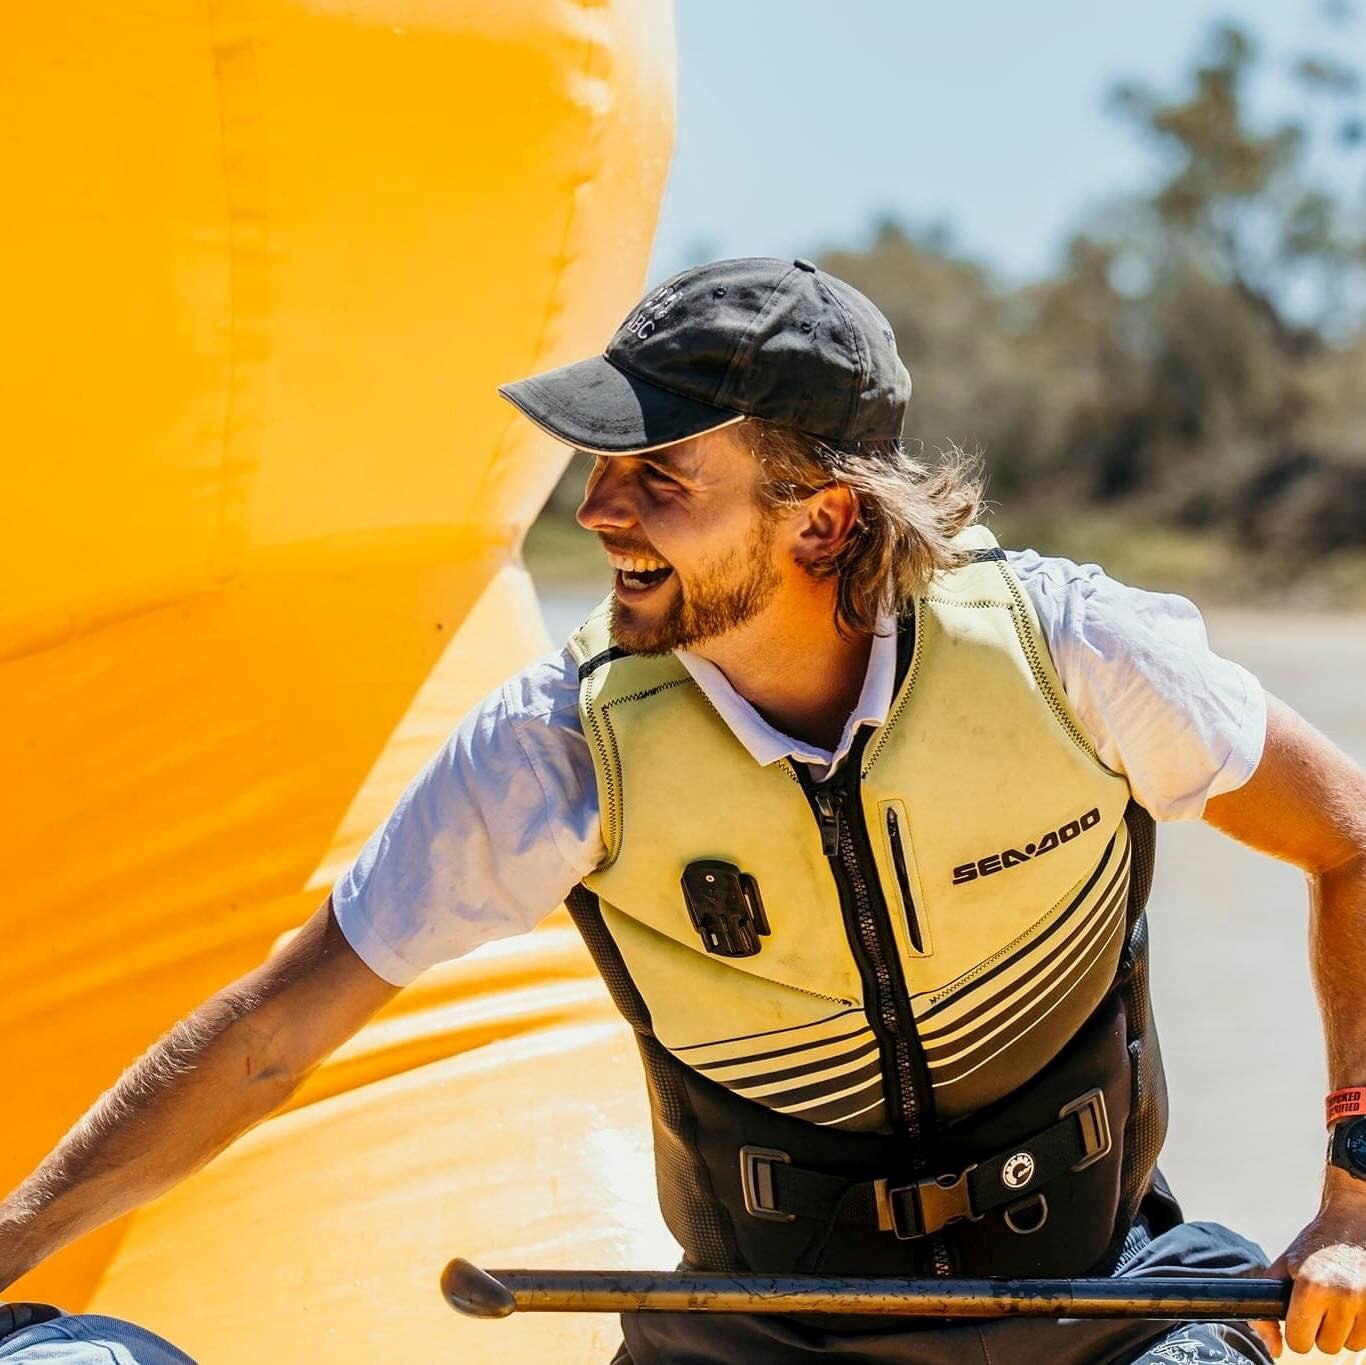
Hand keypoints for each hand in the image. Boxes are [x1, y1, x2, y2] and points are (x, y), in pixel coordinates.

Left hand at [1251, 1182, 1365, 1357]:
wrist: (1352, 1222)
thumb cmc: (1314, 1246)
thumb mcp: (1284, 1266)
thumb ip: (1269, 1305)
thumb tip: (1274, 1349)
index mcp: (1311, 1286)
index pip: (1299, 1342)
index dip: (1297, 1333)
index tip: (1299, 1318)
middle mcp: (1342, 1295)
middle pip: (1327, 1347)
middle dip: (1321, 1330)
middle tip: (1321, 1305)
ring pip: (1351, 1346)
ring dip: (1343, 1330)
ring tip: (1338, 1303)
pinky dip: (1361, 1327)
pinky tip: (1355, 1305)